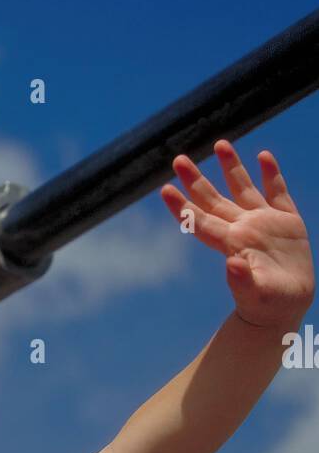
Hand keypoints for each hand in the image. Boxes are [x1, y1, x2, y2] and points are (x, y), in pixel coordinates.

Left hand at [160, 139, 314, 329]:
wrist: (285, 309)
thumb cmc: (267, 307)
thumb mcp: (257, 295)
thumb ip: (243, 282)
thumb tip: (232, 265)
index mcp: (231, 245)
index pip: (201, 221)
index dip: (183, 207)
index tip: (165, 189)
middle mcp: (242, 229)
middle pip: (213, 200)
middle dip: (196, 180)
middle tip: (178, 159)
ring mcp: (264, 223)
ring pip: (243, 189)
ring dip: (232, 166)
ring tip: (220, 143)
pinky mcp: (287, 223)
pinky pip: (277, 193)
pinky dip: (271, 175)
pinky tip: (263, 156)